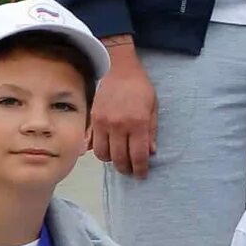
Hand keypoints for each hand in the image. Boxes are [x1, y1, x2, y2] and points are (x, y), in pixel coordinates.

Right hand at [90, 46, 157, 177]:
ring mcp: (103, 123)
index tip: (141, 175)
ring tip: (119, 160)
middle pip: (119, 158)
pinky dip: (98, 150)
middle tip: (130, 171)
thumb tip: (151, 152)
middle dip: (126, 168)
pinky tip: (106, 150)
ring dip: (111, 161)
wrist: (119, 70)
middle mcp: (119, 125)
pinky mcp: (93, 119)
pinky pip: (92, 142)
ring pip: (103, 153)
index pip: (138, 155)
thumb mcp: (153, 108)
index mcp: (138, 123)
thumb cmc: (140, 88)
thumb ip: (151, 131)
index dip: (140, 169)